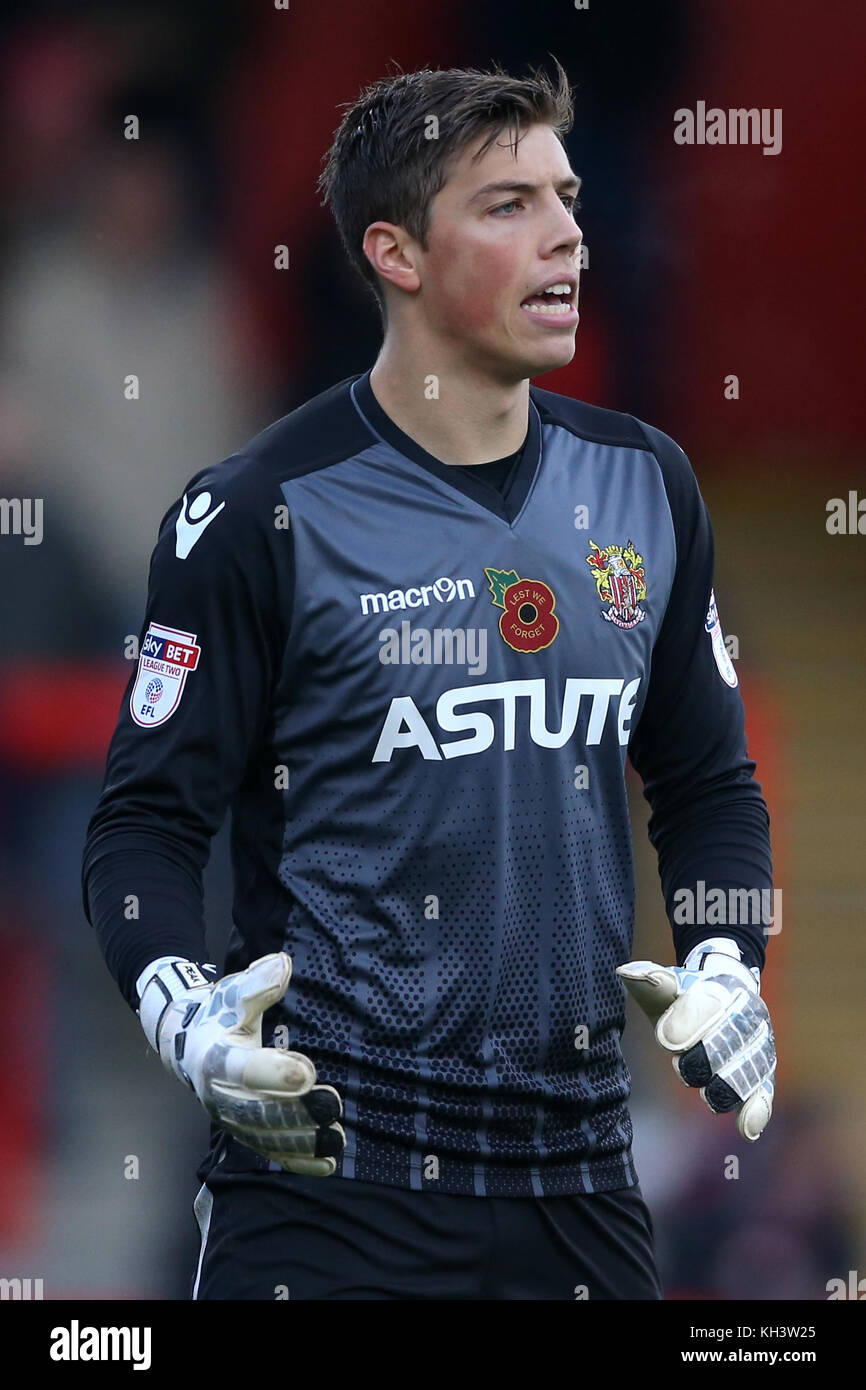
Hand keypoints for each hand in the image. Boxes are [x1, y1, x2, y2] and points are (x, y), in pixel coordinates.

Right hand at [137, 952, 344, 1174]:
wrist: (189, 1045)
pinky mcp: (243, 1133)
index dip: (273, 1073)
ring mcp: (231, 1119)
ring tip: (336, 1138)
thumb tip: (283, 965)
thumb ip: (258, 985)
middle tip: (333, 1106)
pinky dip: (298, 1161)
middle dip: (297, 1113)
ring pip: (266, 1137)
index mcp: (216, 1057)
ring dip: (302, 1141)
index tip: (308, 1072)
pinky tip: (327, 1163)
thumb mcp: (233, 993)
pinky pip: (270, 1151)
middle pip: (258, 1110)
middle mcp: (219, 1094)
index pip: (244, 1069)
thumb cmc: (219, 1015)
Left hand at [616, 937, 775, 1140]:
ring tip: (705, 1089)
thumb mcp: (667, 990)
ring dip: (720, 1086)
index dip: (685, 1024)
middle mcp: (748, 1016)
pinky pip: (762, 1092)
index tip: (667, 1039)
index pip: (706, 1007)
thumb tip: (626, 973)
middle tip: (683, 1064)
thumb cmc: (685, 999)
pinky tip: (746, 1128)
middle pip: (725, 1044)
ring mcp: (759, 1046)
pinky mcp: (762, 1074)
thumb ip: (651, 984)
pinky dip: (755, 1110)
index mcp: (723, 988)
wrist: (726, 997)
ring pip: (744, 1073)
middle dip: (701, 1058)